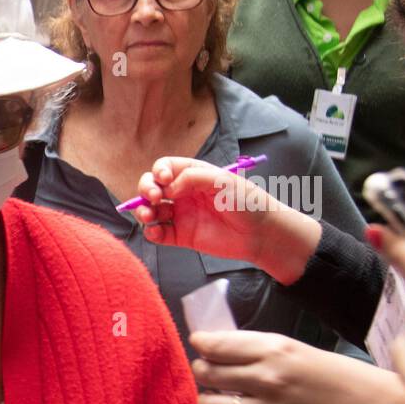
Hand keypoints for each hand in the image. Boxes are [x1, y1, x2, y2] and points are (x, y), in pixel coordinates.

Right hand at [130, 157, 320, 283]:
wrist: (261, 233)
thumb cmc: (247, 201)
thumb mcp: (223, 180)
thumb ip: (193, 178)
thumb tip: (167, 188)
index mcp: (192, 175)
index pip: (164, 168)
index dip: (158, 172)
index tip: (164, 180)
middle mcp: (183, 193)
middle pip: (152, 187)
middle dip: (145, 190)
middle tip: (153, 198)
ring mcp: (180, 215)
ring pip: (150, 210)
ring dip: (143, 211)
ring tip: (149, 216)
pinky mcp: (181, 236)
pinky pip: (158, 233)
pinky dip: (151, 232)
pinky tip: (156, 231)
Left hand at [189, 329, 404, 403]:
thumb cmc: (341, 378)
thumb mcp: (299, 351)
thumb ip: (259, 351)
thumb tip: (217, 348)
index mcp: (275, 351)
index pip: (216, 346)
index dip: (201, 344)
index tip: (200, 344)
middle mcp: (267, 380)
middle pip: (207, 375)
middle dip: (202, 373)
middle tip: (209, 374)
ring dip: (207, 402)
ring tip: (216, 400)